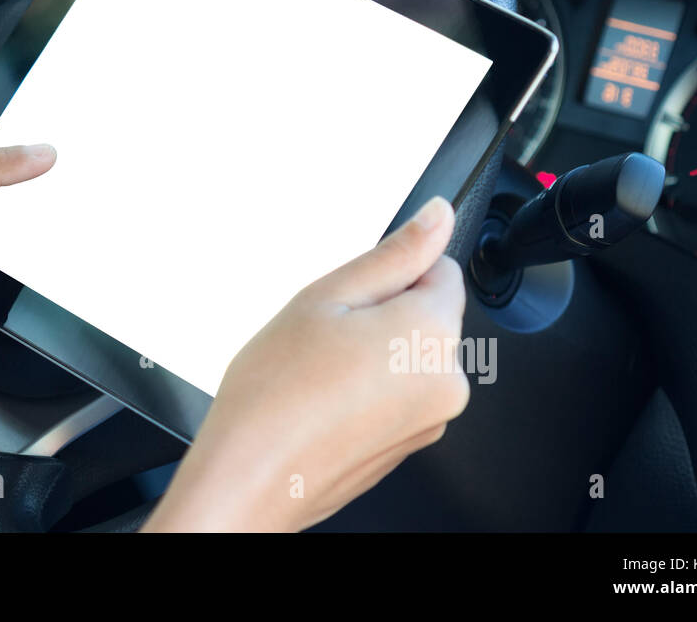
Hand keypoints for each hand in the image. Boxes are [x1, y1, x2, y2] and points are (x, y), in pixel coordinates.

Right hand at [143, 196, 468, 532]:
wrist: (248, 478)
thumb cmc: (275, 392)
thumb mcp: (325, 297)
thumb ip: (393, 254)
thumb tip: (439, 216)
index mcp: (431, 334)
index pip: (443, 270)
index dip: (393, 273)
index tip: (352, 296)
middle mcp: (448, 381)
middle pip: (429, 316)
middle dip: (384, 314)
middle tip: (325, 334)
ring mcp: (431, 420)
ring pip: (411, 356)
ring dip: (376, 353)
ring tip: (319, 371)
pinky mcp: (410, 445)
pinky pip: (399, 395)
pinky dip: (370, 390)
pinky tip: (325, 399)